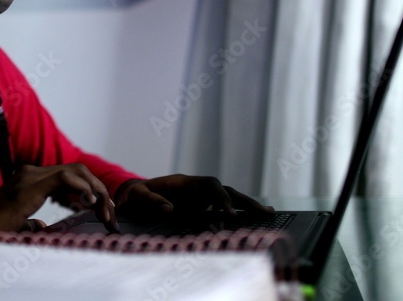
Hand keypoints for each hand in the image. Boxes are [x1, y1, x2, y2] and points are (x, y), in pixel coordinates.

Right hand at [0, 164, 117, 232]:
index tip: (103, 210)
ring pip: (76, 172)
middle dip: (99, 190)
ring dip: (96, 190)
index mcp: (30, 180)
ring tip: (105, 211)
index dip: (91, 190)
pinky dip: (82, 188)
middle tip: (110, 213)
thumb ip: (31, 221)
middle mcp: (31, 173)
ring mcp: (29, 177)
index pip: (70, 176)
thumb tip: (42, 225)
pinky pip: (65, 178)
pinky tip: (90, 204)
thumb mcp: (18, 225)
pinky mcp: (29, 186)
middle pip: (78, 171)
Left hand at [114, 174, 274, 219]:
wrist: (133, 196)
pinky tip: (251, 221)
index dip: (221, 198)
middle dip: (246, 201)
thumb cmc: (135, 196)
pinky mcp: (201, 207)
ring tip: (269, 214)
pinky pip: (222, 209)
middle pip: (226, 190)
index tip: (230, 214)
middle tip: (266, 212)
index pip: (211, 185)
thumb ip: (151, 200)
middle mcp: (197, 187)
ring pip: (228, 198)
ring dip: (247, 206)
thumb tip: (170, 208)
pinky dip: (237, 213)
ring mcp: (200, 197)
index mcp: (185, 182)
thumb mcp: (137, 197)